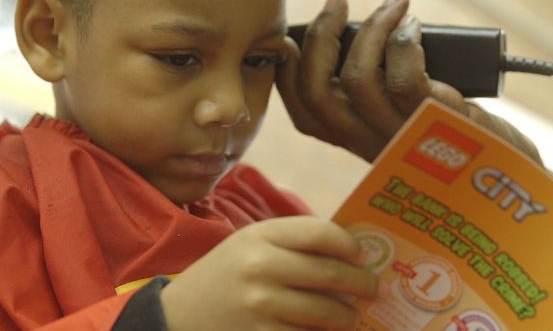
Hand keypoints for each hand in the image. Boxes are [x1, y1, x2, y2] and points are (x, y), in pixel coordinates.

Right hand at [160, 216, 376, 330]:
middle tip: (372, 289)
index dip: (349, 245)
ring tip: (351, 317)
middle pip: (330, 274)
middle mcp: (260, 267)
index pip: (321, 233)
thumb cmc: (226, 275)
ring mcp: (260, 306)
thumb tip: (351, 255)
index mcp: (261, 236)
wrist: (180, 315)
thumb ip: (293, 243)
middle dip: (361, 284)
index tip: (360, 254)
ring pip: (325, 313)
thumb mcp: (250, 244)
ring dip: (347, 317)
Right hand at [276, 0, 541, 162]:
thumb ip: (383, 89)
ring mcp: (401, 138)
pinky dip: (403, 42)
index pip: (306, 116)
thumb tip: (362, 37)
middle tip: (337, 1)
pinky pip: (404, 78)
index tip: (292, 36)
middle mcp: (371, 145)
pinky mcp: (436, 125)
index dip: (288, 75)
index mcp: (360, 143)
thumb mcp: (411, 117)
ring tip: (395, 3)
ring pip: (356, 80)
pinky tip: (414, 25)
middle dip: (319, 38)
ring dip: (370, 28)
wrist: (515, 181)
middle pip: (317, 95)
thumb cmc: (463, 137)